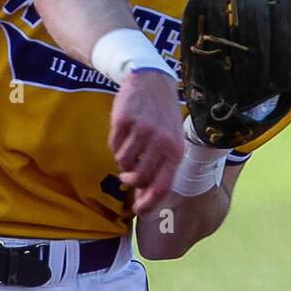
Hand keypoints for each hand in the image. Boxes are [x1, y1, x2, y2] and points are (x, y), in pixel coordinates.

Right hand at [108, 68, 184, 216]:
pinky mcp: (124, 120)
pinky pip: (113, 145)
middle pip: (139, 177)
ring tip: (129, 147)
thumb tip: (143, 197)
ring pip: (124, 162)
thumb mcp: (170, 139)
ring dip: (123, 160)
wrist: (151, 79)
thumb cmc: (162, 116)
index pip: (162, 185)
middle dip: (130, 180)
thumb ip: (160, 167)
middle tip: (127, 175)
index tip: (138, 211)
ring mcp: (142, 130)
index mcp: (176, 149)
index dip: (149, 202)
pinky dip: (116, 144)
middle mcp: (161, 141)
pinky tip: (124, 133)